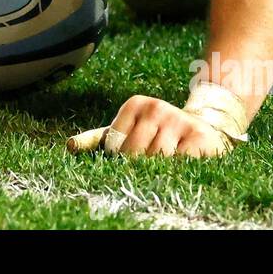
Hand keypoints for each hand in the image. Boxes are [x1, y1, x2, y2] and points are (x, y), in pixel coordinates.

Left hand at [67, 94, 234, 157]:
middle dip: (140, 165)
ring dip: (160, 168)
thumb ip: (98, 139)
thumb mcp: (129, 131)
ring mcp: (178, 120)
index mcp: (135, 104)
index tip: (131, 156)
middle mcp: (156, 107)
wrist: (204, 129)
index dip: (121, 158)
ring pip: (157, 160)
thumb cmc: (157, 135)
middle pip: (135, 154)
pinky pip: (179, 164)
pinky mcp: (199, 137)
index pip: (116, 144)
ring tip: (166, 161)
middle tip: (150, 161)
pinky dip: (178, 169)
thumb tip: (68, 146)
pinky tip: (181, 162)